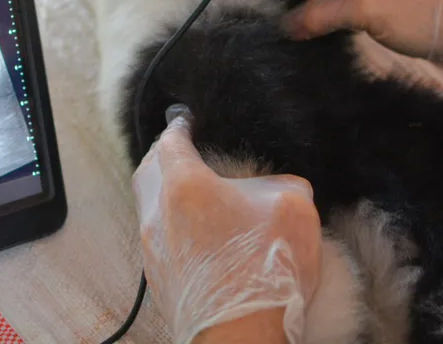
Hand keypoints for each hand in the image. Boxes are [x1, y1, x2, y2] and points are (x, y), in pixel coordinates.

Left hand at [132, 111, 321, 343]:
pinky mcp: (160, 281)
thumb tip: (274, 189)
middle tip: (184, 153)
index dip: (179, 127)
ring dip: (167, 197)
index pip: (170, 142)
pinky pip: (158, 241)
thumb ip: (280, 183)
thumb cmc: (264, 271)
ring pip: (149, 209)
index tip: (186, 121)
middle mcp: (158, 215)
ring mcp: (154, 251)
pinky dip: (173, 228)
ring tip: (196, 196)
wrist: (240, 337)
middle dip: (164, 158)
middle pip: (148, 173)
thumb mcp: (294, 206)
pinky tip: (200, 236)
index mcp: (184, 186)